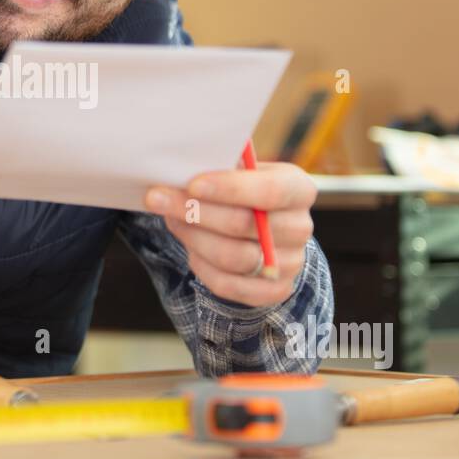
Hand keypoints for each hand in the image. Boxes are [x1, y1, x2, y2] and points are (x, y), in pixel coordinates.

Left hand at [144, 161, 315, 307]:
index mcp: (298, 188)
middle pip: (244, 224)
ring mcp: (291, 263)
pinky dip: (201, 265)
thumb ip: (221, 168)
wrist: (265, 231)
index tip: (191, 184)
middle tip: (157, 198)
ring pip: (232, 257)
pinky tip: (189, 246)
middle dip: (195, 211)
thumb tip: (181, 169)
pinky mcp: (274, 290)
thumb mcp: (241, 172)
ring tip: (171, 219)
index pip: (270, 190)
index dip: (229, 188)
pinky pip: (228, 284)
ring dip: (193, 237)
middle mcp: (300, 227)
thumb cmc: (243, 191)